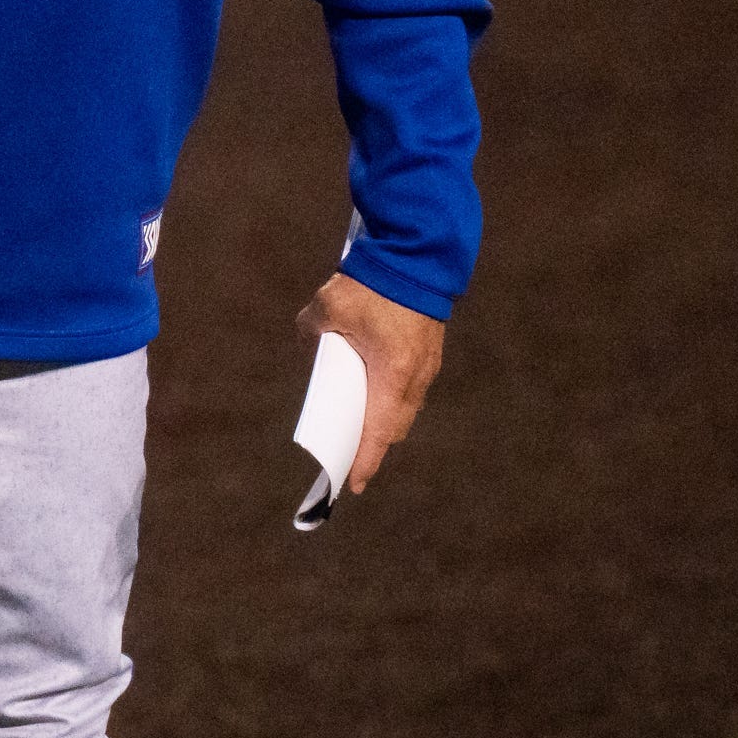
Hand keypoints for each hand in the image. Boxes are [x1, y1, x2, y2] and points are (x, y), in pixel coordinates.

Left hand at [295, 271, 443, 493]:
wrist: (418, 253)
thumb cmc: (372, 283)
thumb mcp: (328, 308)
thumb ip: (310, 332)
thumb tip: (308, 346)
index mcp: (391, 374)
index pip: (377, 432)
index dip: (365, 461)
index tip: (353, 484)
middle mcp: (415, 377)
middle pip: (393, 426)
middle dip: (371, 443)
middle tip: (347, 452)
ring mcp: (427, 365)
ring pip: (404, 408)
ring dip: (383, 420)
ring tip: (357, 423)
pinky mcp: (430, 352)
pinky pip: (410, 389)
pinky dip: (392, 399)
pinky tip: (374, 392)